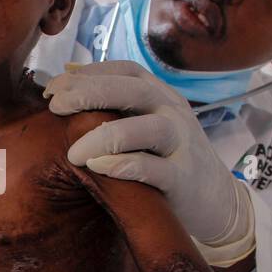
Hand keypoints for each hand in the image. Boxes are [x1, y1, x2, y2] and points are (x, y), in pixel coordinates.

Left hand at [43, 60, 246, 244]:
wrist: (218, 200)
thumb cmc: (168, 157)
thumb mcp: (147, 120)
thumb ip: (113, 100)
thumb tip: (66, 73)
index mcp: (161, 95)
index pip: (125, 71)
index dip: (88, 74)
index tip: (54, 88)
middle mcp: (172, 112)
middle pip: (132, 91)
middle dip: (89, 93)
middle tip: (56, 107)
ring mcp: (180, 144)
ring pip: (144, 129)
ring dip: (103, 136)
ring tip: (73, 153)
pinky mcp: (183, 178)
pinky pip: (153, 168)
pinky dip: (124, 166)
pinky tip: (98, 167)